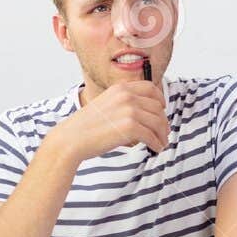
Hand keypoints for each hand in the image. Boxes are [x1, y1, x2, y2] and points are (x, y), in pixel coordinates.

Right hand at [49, 81, 167, 161]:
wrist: (72, 138)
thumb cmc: (86, 126)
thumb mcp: (106, 104)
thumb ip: (124, 104)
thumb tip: (146, 114)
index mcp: (120, 88)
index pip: (151, 88)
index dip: (161, 99)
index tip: (162, 110)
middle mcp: (127, 96)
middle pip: (157, 107)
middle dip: (163, 121)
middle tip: (164, 133)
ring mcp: (129, 110)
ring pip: (158, 122)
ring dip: (162, 134)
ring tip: (161, 143)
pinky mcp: (130, 127)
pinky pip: (152, 136)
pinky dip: (157, 143)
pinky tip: (155, 148)